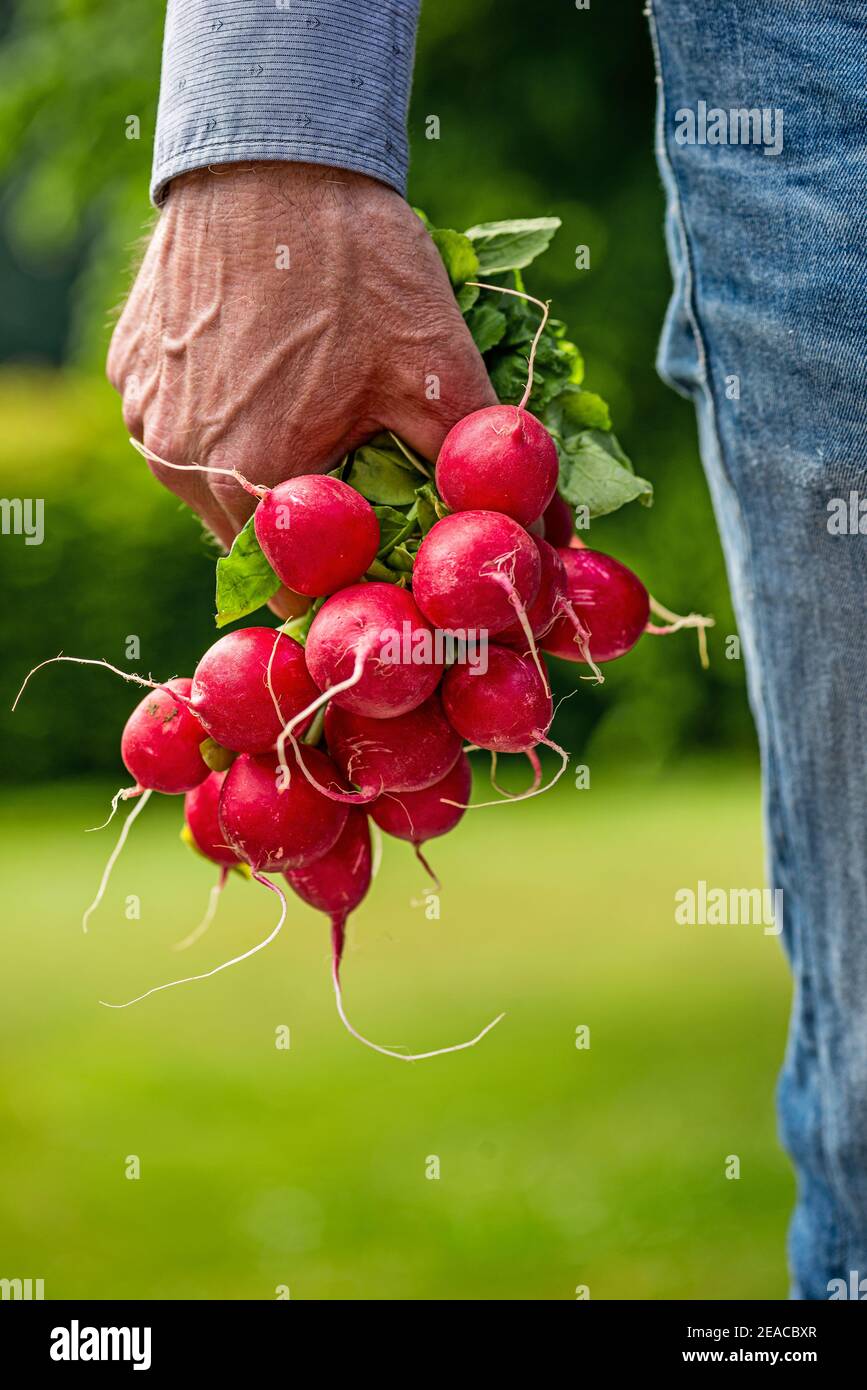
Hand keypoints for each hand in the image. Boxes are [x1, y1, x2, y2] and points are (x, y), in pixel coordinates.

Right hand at [107, 161, 495, 610]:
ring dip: (266, 470)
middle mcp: (181, 465)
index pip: (301, 589)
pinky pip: (182, 430)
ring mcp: (145, 418)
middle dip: (314, 523)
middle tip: (360, 468)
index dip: (350, 577)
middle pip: (258, 542)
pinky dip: (223, 421)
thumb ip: (483, 465)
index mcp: (252, 479)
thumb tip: (545, 535)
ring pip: (216, 488)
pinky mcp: (128, 374)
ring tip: (313, 407)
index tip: (388, 547)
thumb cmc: (358, 264)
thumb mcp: (438, 371)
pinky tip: (264, 370)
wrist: (272, 151)